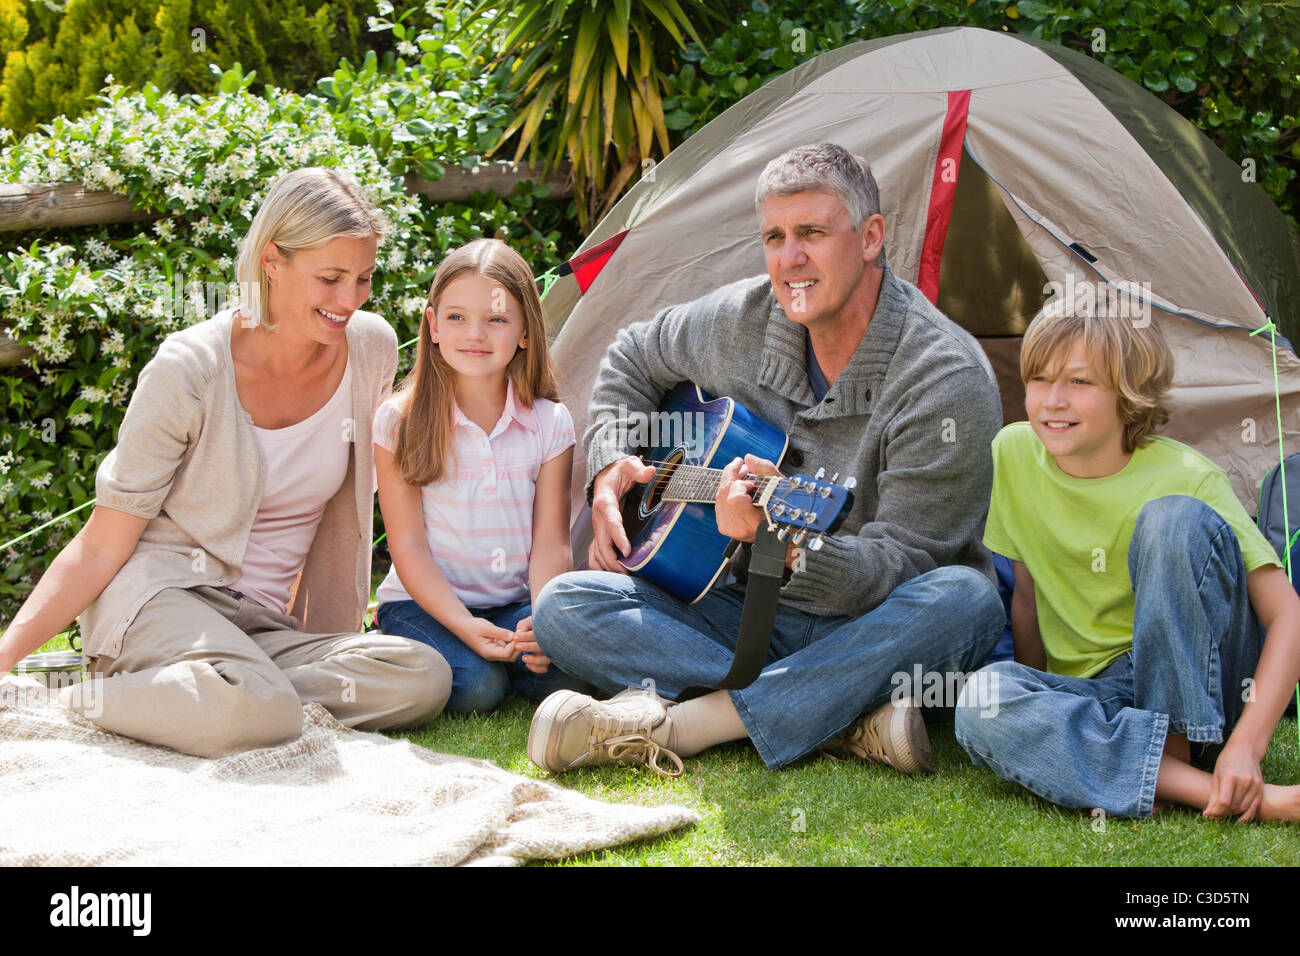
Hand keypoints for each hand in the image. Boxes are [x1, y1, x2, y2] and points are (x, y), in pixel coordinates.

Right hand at [455, 618, 519, 662]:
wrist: (463, 625)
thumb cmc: (473, 626)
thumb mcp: (486, 627)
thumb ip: (500, 633)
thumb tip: (514, 636)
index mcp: (488, 652)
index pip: (507, 654)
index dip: (515, 645)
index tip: (519, 634)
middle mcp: (492, 655)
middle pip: (511, 657)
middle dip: (518, 647)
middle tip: (522, 634)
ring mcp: (494, 653)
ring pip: (511, 654)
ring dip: (516, 645)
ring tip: (519, 634)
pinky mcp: (495, 648)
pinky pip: (507, 649)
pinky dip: (513, 643)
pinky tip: (515, 634)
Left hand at [512, 615, 551, 673]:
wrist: (544, 632)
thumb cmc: (535, 626)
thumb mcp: (529, 622)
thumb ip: (523, 626)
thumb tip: (518, 633)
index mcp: (547, 632)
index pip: (537, 634)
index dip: (526, 636)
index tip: (515, 637)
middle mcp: (551, 643)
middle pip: (542, 647)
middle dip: (529, 647)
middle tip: (517, 646)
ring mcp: (550, 653)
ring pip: (546, 659)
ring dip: (534, 659)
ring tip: (523, 658)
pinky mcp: (547, 662)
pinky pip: (545, 668)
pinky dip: (537, 668)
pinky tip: (527, 665)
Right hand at [588, 456, 656, 572]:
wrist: (605, 475)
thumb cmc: (618, 472)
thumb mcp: (629, 465)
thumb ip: (638, 469)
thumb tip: (650, 472)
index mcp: (605, 502)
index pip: (611, 522)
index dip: (618, 537)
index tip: (627, 551)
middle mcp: (598, 518)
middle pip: (601, 543)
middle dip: (612, 560)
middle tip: (628, 572)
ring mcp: (597, 527)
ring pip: (596, 551)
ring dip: (607, 565)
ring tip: (623, 577)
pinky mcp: (599, 533)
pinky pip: (595, 552)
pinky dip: (600, 565)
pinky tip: (610, 575)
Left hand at [714, 454, 781, 543]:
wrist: (779, 529)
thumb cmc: (783, 511)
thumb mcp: (780, 486)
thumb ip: (765, 469)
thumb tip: (748, 459)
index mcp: (755, 522)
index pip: (735, 499)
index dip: (740, 484)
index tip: (749, 477)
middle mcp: (740, 527)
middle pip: (724, 495)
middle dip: (731, 477)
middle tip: (740, 467)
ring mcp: (730, 528)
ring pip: (719, 498)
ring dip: (729, 484)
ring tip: (741, 477)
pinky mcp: (725, 527)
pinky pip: (719, 504)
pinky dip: (726, 494)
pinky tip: (737, 489)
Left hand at [1204, 737, 1264, 820]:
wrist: (1245, 749)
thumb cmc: (1227, 761)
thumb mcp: (1216, 774)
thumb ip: (1214, 794)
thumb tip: (1208, 812)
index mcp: (1230, 776)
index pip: (1223, 802)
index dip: (1215, 811)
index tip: (1207, 815)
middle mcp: (1244, 781)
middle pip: (1233, 806)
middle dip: (1222, 814)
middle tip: (1214, 817)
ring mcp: (1254, 785)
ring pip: (1243, 808)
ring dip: (1232, 814)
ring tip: (1223, 815)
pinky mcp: (1260, 788)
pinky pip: (1254, 806)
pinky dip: (1247, 815)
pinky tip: (1238, 820)